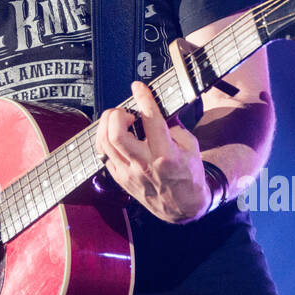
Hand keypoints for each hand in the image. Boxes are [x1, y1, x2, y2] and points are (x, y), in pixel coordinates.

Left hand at [96, 81, 212, 223]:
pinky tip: (115, 135)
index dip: (143, 98)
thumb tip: (157, 108)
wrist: (182, 207)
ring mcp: (128, 173)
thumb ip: (175, 126)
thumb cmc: (188, 176)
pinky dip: (105, 139)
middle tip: (127, 112)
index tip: (139, 87)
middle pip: (115, 134)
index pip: (150, 120)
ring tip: (120, 120)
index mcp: (166, 155)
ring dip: (107, 124)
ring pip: (104, 143)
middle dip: (117, 114)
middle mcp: (144, 165)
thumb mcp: (191, 147)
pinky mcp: (119, 179)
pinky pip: (103, 154)